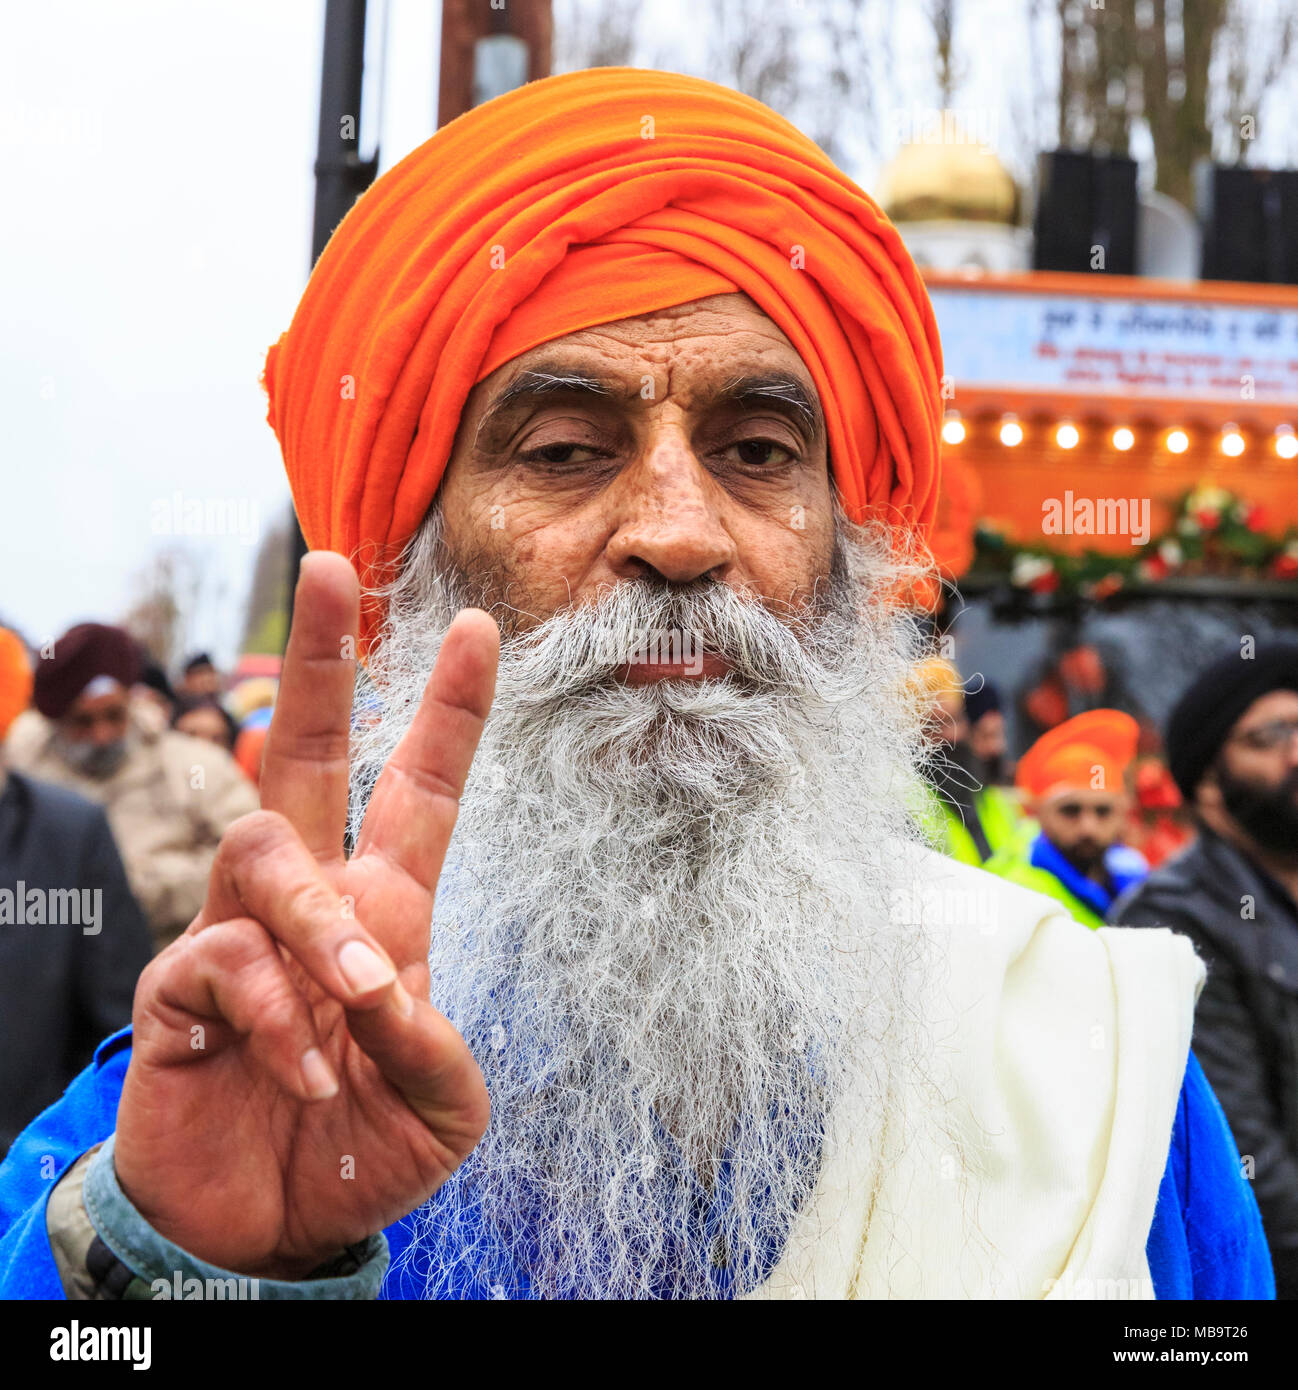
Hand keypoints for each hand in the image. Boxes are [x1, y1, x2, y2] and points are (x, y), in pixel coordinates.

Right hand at [113, 552, 498, 1278]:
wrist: (270, 1230)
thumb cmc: (364, 1149)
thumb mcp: (445, 1109)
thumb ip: (440, 1048)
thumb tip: (392, 992)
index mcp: (386, 909)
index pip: (418, 791)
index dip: (448, 712)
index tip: (479, 627)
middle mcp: (311, 902)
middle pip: (302, 755)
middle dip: (317, 662)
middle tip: (326, 567)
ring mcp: (239, 936)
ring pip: (262, 850)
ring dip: (316, 921)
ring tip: (357, 1000)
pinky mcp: (179, 987)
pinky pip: (221, 959)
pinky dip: (274, 1017)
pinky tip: (306, 1075)